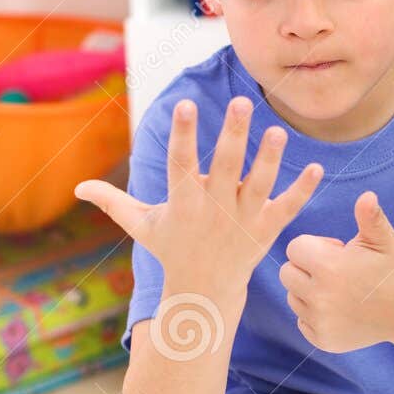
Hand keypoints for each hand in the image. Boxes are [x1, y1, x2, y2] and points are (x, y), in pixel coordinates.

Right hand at [75, 96, 322, 295]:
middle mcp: (215, 209)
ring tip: (278, 131)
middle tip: (243, 102)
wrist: (204, 292)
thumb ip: (112, 202)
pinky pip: (288, 207)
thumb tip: (77, 188)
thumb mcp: (141, 226)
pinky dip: (303, 190)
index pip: (182, 163)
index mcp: (184, 202)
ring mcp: (244, 220)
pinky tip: (317, 167)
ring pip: (260, 185)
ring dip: (270, 159)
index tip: (186, 104)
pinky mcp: (267, 230)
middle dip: (234, 135)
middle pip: (226, 167)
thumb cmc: (172, 249)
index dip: (184, 135)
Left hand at [279, 191, 393, 351]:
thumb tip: (367, 196)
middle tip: (334, 271)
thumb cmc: (390, 268)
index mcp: (329, 267)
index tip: (337, 252)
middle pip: (287, 273)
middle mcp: (320, 297)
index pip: (294, 248)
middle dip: (305, 268)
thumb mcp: (382, 239)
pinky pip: (302, 320)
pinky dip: (315, 315)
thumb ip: (369, 216)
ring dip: (308, 292)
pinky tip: (339, 309)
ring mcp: (321, 322)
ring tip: (338, 290)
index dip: (314, 247)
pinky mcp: (323, 340)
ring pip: (292, 297)